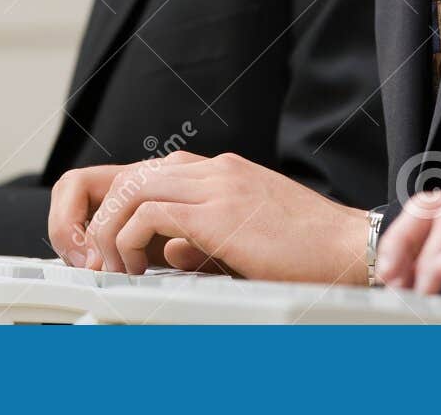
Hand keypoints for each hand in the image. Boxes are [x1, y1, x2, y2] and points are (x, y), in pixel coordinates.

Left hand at [49, 151, 365, 283]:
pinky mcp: (219, 210)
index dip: (109, 207)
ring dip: (106, 233)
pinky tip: (136, 270)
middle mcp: (212, 170)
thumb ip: (202, 240)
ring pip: (130, 188)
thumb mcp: (243, 242)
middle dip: (93, 217)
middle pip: (125, 175)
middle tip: (90, 260)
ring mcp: (216, 184)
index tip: (100, 247)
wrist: (350, 248)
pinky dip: (127, 242)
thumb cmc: (306, 253)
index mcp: (217, 174)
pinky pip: (149, 214)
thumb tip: (170, 251)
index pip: (143, 175)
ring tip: (110, 270)